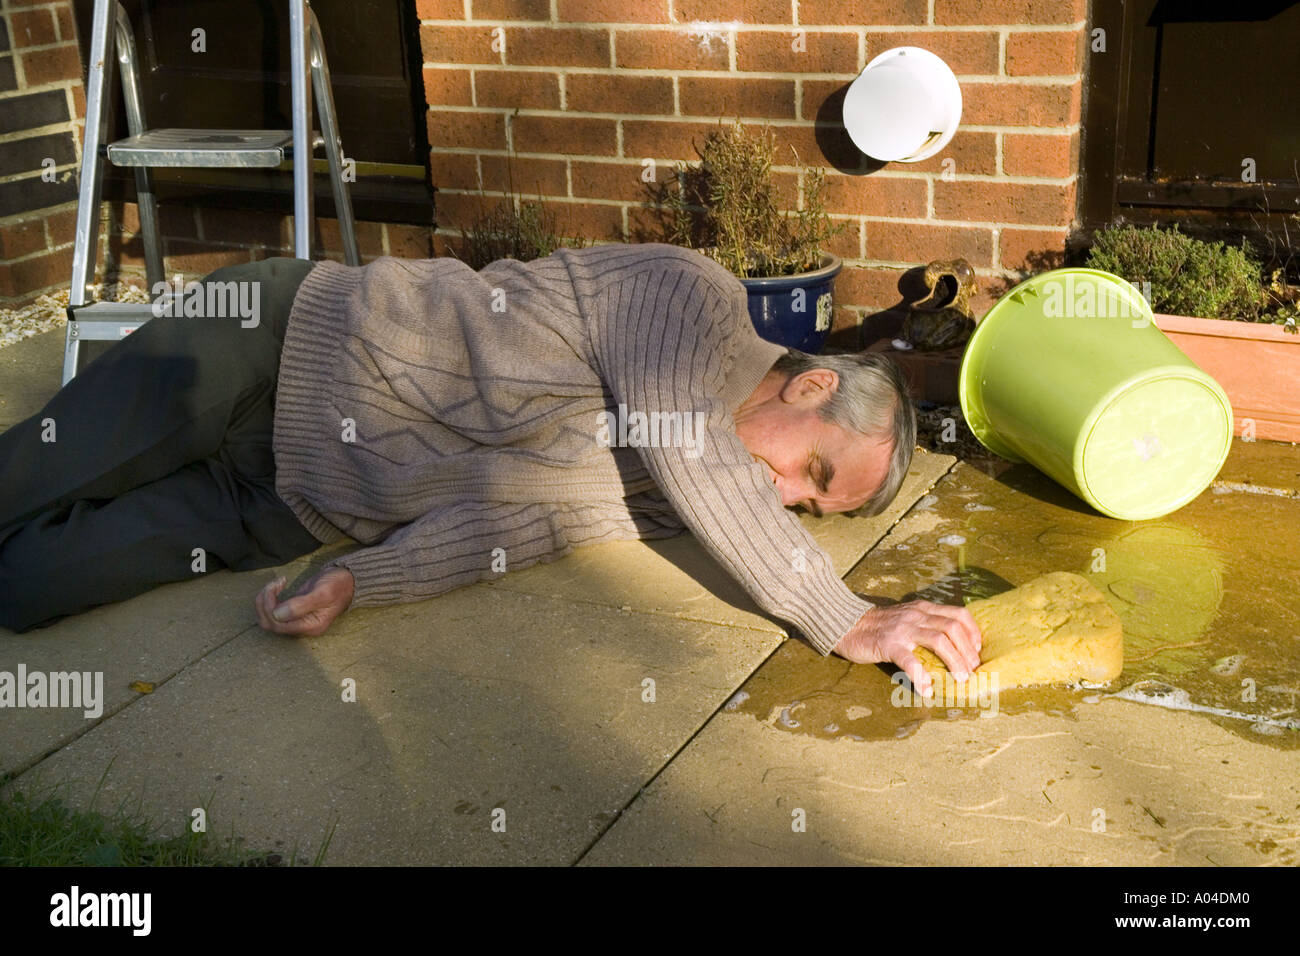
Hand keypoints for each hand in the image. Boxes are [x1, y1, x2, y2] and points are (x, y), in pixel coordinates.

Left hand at [254, 567, 354, 636]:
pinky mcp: (293, 611)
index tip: (277, 586)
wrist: (348, 579)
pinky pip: (273, 611)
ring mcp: (297, 620)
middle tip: (275, 584)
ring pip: (268, 618)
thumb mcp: (322, 593)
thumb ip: (301, 605)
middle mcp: (302, 627)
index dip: (270, 607)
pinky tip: (278, 586)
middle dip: (265, 603)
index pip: (278, 625)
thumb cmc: (338, 585)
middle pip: (269, 624)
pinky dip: (269, 598)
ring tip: (275, 584)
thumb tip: (277, 614)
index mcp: (310, 626)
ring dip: (264, 601)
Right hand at [832, 600, 982, 696]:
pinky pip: (910, 661)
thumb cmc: (878, 626)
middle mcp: (917, 615)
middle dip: (968, 651)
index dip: (973, 633)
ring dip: (954, 662)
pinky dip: (921, 677)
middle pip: (953, 628)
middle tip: (972, 670)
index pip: (958, 614)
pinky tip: (926, 690)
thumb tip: (950, 647)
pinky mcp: (888, 644)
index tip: (978, 651)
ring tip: (960, 679)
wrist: (846, 623)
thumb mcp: (906, 618)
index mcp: (923, 609)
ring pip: (939, 641)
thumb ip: (925, 625)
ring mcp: (903, 629)